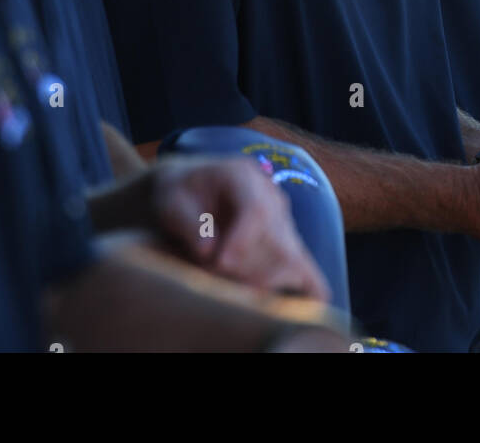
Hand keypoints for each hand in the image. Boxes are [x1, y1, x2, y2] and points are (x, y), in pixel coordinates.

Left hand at [144, 155, 330, 301]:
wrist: (191, 189)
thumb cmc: (178, 195)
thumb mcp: (171, 203)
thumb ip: (188, 224)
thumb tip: (208, 252)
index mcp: (242, 176)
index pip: (257, 209)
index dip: (243, 241)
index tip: (220, 265)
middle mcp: (271, 195)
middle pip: (278, 240)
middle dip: (248, 270)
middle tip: (214, 278)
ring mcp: (284, 219)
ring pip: (292, 259)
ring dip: (262, 282)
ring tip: (230, 287)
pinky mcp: (289, 242)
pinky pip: (308, 271)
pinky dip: (301, 291)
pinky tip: (281, 302)